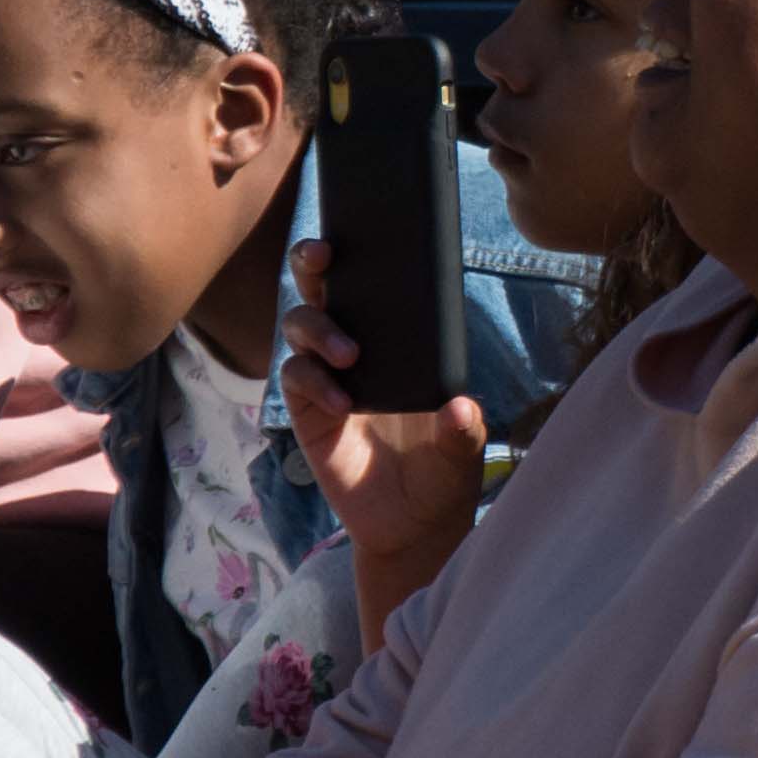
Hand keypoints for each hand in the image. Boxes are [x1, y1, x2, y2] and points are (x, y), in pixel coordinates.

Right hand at [281, 238, 483, 637]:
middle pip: (324, 287)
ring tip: (350, 355)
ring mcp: (329, 376)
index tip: (365, 228)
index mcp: (401, 342)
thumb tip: (460, 407)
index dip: (364, 250)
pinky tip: (344, 404)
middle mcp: (361, 347)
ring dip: (319, 328)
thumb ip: (462, 433)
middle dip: (314, 260)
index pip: (378, 284)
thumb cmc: (442, 477)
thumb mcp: (462, 455)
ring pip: (301, 324)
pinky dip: (314, 382)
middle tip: (324, 256)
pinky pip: (295, 376)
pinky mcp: (309, 410)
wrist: (411, 529)